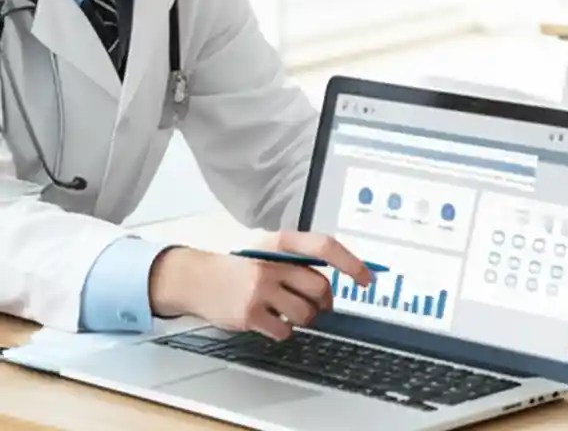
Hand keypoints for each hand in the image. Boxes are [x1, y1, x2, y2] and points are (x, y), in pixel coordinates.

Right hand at [150, 232, 372, 340]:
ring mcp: (259, 290)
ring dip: (304, 318)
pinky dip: (283, 330)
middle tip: (315, 304)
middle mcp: (271, 264)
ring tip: (286, 311)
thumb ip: (298, 261)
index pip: (325, 247)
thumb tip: (339, 277)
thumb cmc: (239, 267)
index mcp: (279, 243)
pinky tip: (269, 320)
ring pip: (306, 313)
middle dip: (323, 301)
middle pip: (320, 288)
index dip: (351, 263)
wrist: (195, 279)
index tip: (366, 278)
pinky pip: (285, 330)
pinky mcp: (249, 315)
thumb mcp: (268, 251)